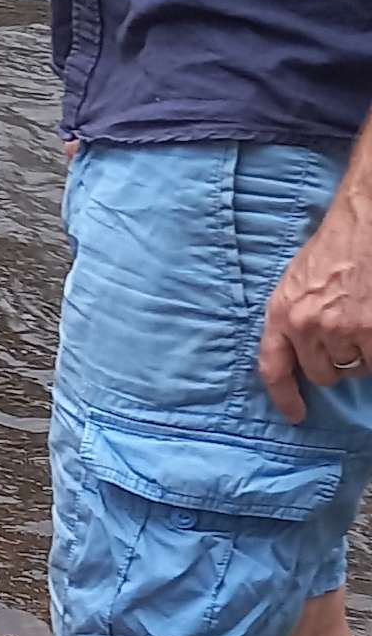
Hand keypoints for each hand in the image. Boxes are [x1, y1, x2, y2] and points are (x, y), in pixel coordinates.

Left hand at [260, 197, 371, 419]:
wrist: (364, 219)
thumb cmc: (333, 248)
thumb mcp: (296, 282)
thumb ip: (293, 319)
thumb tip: (302, 356)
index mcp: (282, 312)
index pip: (273, 368)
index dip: (284, 397)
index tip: (296, 415)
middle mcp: (307, 325)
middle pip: (321, 374)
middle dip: (334, 363)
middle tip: (347, 335)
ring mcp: (342, 328)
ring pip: (353, 367)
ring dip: (361, 352)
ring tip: (364, 318)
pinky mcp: (371, 330)